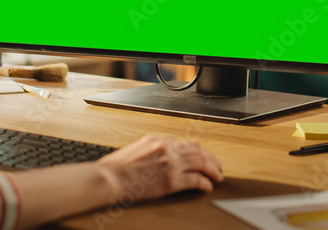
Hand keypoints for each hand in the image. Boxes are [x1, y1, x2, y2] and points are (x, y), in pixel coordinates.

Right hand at [96, 134, 223, 200]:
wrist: (108, 178)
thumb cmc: (115, 168)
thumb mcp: (134, 151)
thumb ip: (150, 152)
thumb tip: (158, 159)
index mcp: (156, 139)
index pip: (184, 143)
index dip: (197, 150)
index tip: (202, 157)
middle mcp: (166, 147)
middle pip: (197, 150)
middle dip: (210, 158)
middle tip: (218, 166)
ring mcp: (170, 163)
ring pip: (201, 162)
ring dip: (213, 170)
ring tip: (218, 176)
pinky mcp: (172, 180)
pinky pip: (196, 180)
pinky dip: (205, 183)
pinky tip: (207, 187)